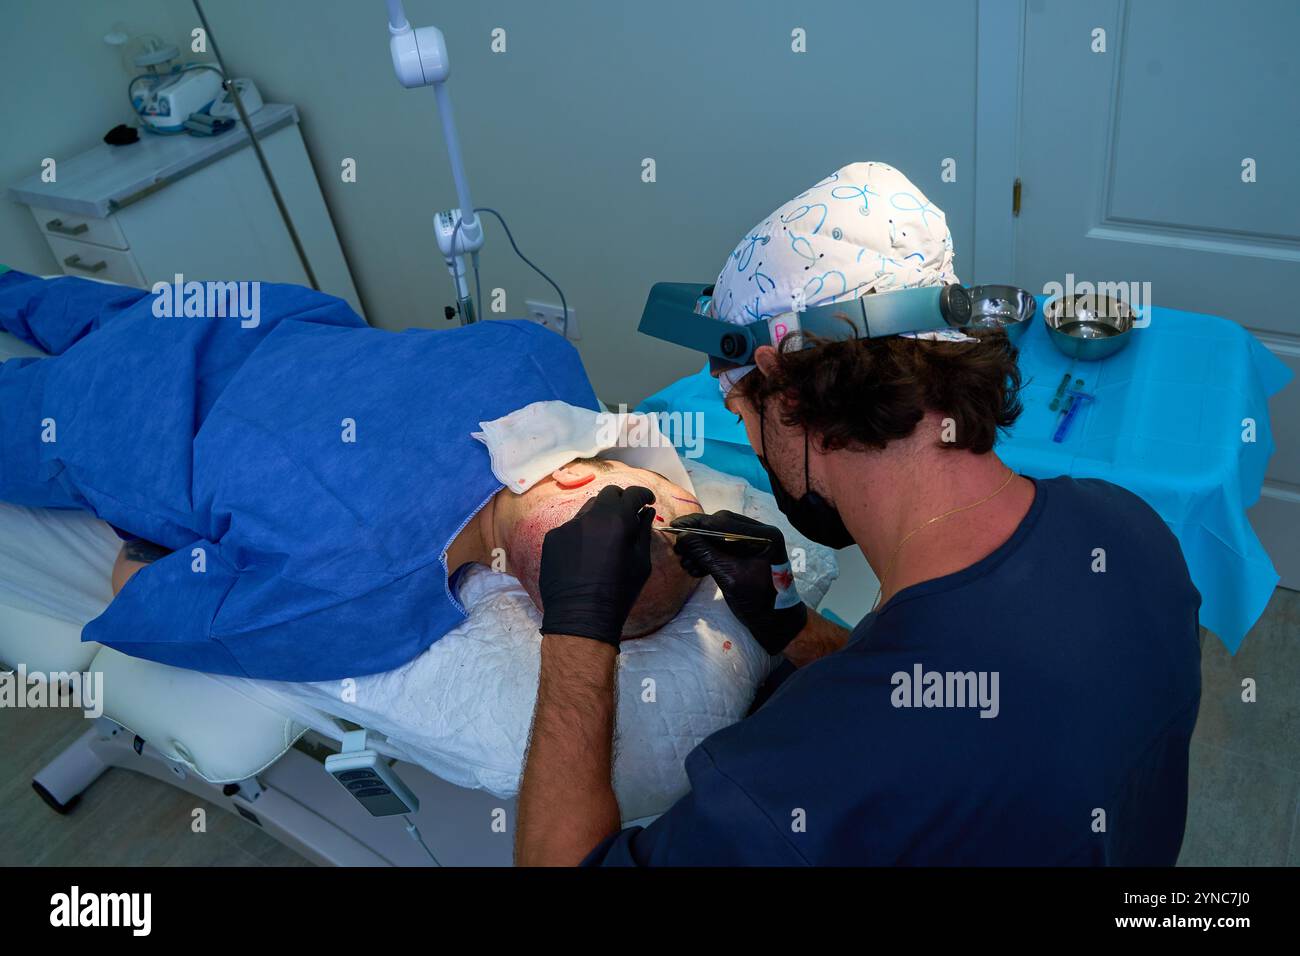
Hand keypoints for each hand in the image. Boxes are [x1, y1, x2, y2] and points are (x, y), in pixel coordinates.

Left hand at [538, 484, 656, 646]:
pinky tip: (584, 554)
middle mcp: (590, 516)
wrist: (580, 615)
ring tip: (604, 539)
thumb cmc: (618, 593)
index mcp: (617, 520)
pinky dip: (581, 533)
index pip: (632, 493)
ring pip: (587, 510)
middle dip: (620, 500)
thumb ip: (643, 532)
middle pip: (607, 494)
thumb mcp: (641, 563)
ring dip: (600, 517)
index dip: (643, 495)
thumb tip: (646, 513)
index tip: (647, 502)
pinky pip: (571, 527)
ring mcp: (568, 526)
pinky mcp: (552, 538)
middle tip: (626, 515)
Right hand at [670, 511, 807, 654]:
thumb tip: (682, 537)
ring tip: (684, 563)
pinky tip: (694, 568)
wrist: (777, 624)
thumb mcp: (730, 578)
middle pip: (719, 527)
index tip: (676, 526)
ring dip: (700, 550)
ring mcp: (753, 545)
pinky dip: (708, 557)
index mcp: (764, 535)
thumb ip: (706, 555)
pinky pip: (722, 550)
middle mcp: (759, 534)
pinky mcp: (746, 556)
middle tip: (677, 548)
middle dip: (697, 538)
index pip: (724, 522)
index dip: (697, 524)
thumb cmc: (760, 603)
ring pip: (718, 539)